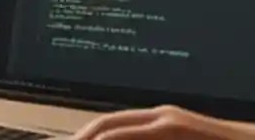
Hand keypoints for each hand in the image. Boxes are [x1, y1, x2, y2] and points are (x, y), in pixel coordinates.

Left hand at [75, 106, 254, 139]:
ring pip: (113, 128)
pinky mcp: (176, 127)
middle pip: (104, 125)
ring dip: (87, 139)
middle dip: (78, 139)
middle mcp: (160, 117)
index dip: (85, 138)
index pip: (111, 129)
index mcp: (160, 123)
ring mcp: (168, 120)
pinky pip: (133, 134)